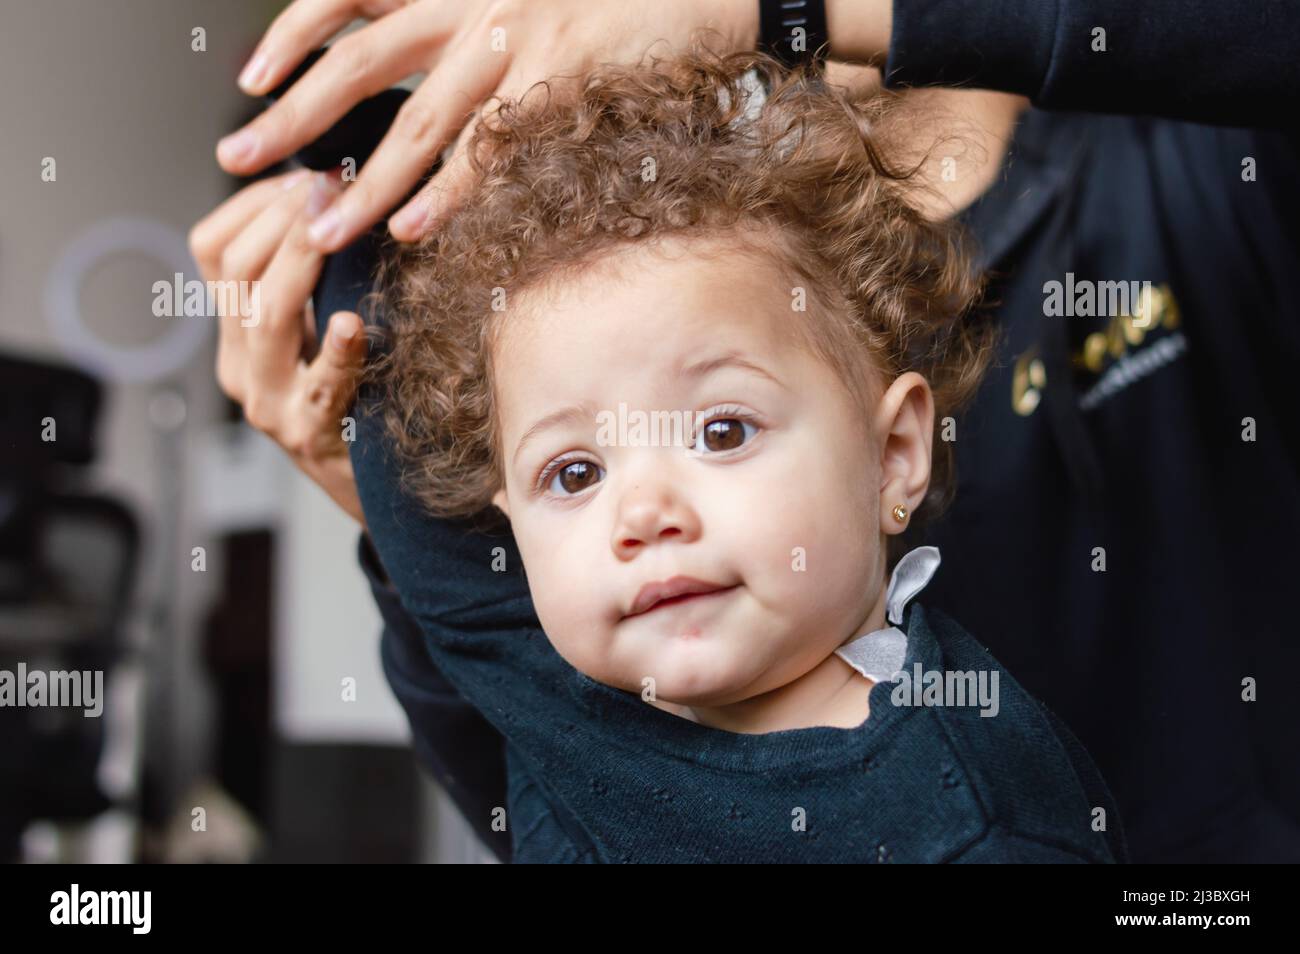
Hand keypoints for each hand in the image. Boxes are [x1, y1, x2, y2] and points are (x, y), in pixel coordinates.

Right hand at [189, 169, 368, 524]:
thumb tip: (333, 196)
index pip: (213, 248)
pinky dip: (334, 352)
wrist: (375, 489)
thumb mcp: (316, 335)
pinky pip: (319, 386)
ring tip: (334, 227)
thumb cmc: (356, 400)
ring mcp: (270, 403)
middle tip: (328, 183)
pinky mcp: (311, 436)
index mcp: (232, 332)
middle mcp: (239, 366)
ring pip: (264, 318)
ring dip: (300, 262)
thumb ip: (311, 282)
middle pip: (236, 273)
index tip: (304, 171)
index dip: (255, 203)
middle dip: (283, 220)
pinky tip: (350, 324)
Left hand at [216, 0, 759, 252]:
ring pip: (414, 121)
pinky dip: (447, 193)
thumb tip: (430, 58)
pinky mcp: (557, 86)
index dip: (291, 34)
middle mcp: (470, 3)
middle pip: (357, 65)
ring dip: (362, 181)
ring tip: (318, 228)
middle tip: (241, 161)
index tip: (249, 76)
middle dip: (294, 117)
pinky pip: (488, 149)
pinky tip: (410, 229)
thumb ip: (471, 15)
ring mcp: (512, 44)